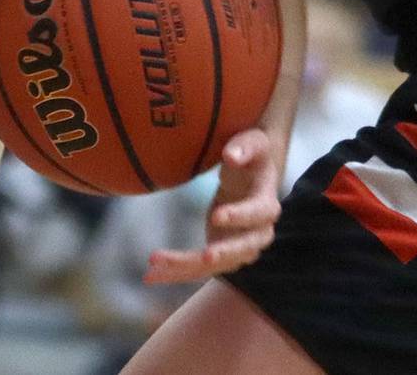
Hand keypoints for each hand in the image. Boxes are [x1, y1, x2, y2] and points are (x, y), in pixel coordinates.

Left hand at [143, 129, 281, 284]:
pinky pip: (198, 268)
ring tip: (153, 268)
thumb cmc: (252, 157)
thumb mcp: (254, 142)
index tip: (216, 216)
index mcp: (266, 204)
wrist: (251, 179)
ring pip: (214, 265)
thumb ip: (244, 147)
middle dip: (222, 254)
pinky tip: (150, 275)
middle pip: (242, 249)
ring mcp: (239, 249)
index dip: (240, 216)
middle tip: (203, 256)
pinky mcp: (220, 255)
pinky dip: (175, 272)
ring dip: (185, 268)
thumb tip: (231, 156)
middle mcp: (257, 233)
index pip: (259, 213)